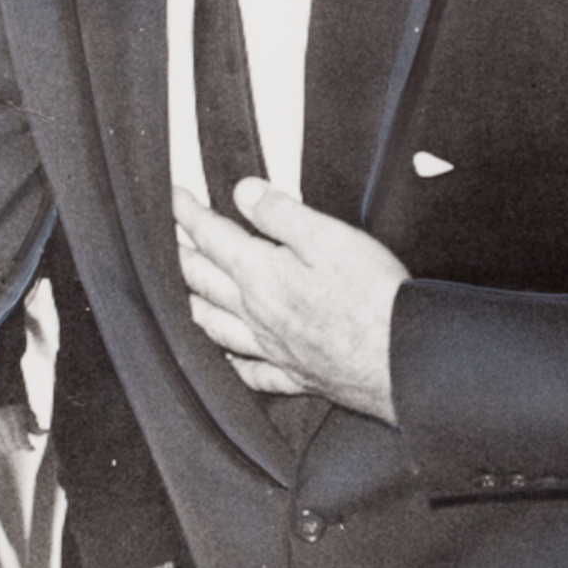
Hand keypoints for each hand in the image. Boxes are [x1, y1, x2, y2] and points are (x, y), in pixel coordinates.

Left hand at [173, 180, 406, 423]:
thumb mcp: (328, 237)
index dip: (188, 213)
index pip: (212, 237)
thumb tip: (243, 192)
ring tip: (183, 294)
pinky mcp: (297, 374)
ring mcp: (274, 348)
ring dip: (193, 305)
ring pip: (217, 327)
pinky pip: (251, 372)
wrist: (400, 359)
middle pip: (203, 282)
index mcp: (262, 275)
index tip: (173, 197)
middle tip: (167, 239)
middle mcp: (258, 315)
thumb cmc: (372, 298)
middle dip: (180, 255)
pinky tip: (230, 358)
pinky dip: (232, 362)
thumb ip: (281, 214)